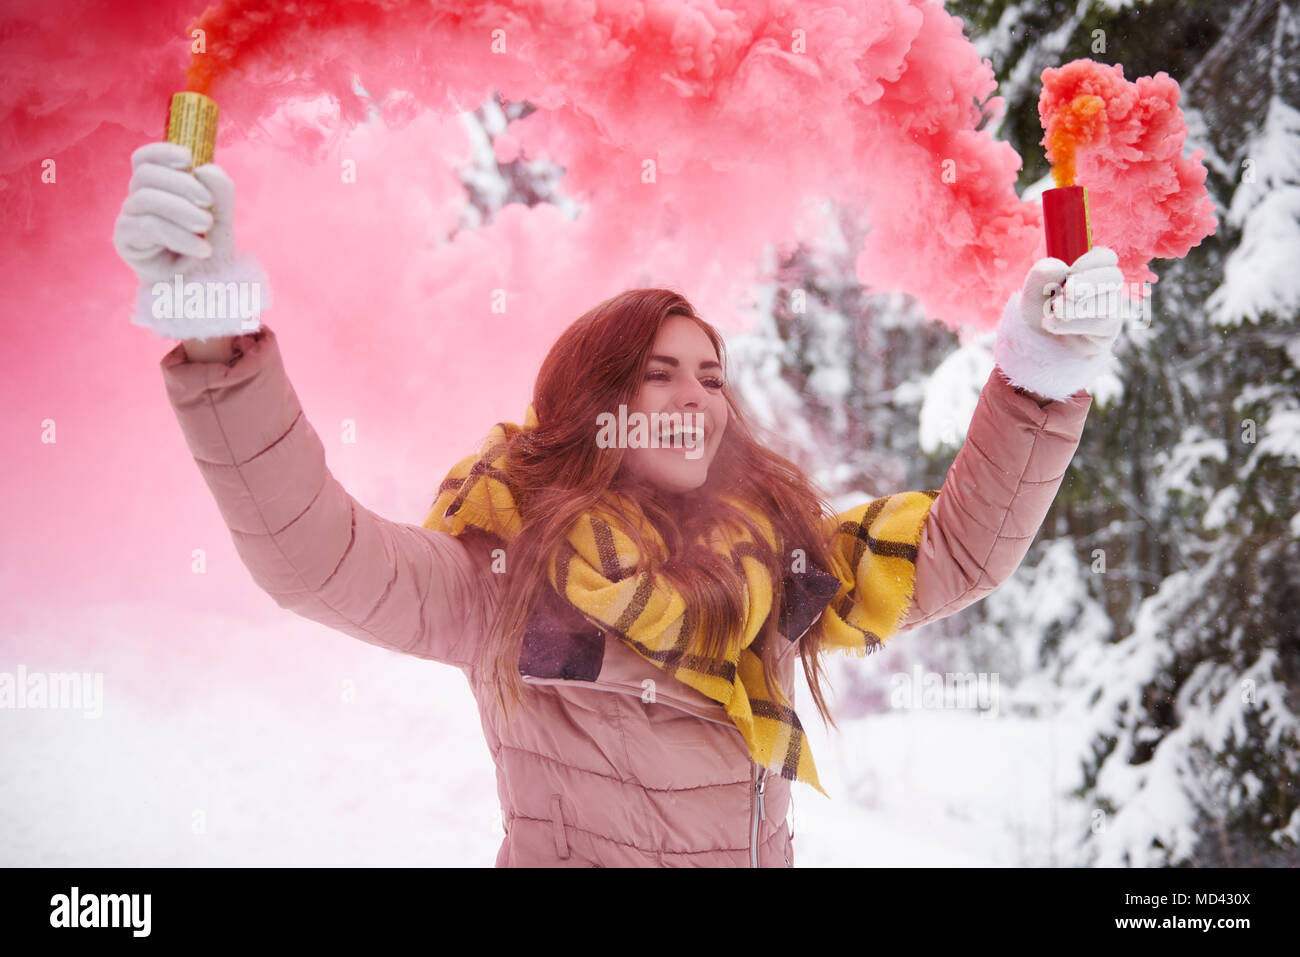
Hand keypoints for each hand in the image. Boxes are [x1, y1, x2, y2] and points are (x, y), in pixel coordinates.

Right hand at [114, 142, 268, 339]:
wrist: (201, 289)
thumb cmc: (208, 250)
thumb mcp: (222, 218)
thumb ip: (220, 191)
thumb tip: (204, 168)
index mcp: (158, 187)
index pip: (145, 159)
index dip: (162, 153)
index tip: (188, 159)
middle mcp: (138, 199)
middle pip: (146, 176)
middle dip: (181, 185)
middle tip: (208, 206)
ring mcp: (128, 218)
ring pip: (146, 199)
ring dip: (181, 211)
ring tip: (207, 228)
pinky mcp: (124, 240)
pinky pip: (147, 227)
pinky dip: (178, 236)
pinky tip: (200, 249)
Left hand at [1019, 246, 1124, 357]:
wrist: (1038, 347)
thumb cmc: (1041, 313)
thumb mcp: (1033, 293)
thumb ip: (1041, 277)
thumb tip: (1058, 266)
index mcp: (1091, 271)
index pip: (1106, 258)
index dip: (1093, 260)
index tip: (1070, 271)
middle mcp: (1106, 289)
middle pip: (1114, 276)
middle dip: (1090, 281)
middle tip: (1068, 290)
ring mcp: (1110, 310)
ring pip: (1109, 302)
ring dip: (1079, 306)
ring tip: (1056, 310)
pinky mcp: (1108, 332)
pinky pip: (1101, 325)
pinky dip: (1075, 323)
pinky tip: (1053, 324)